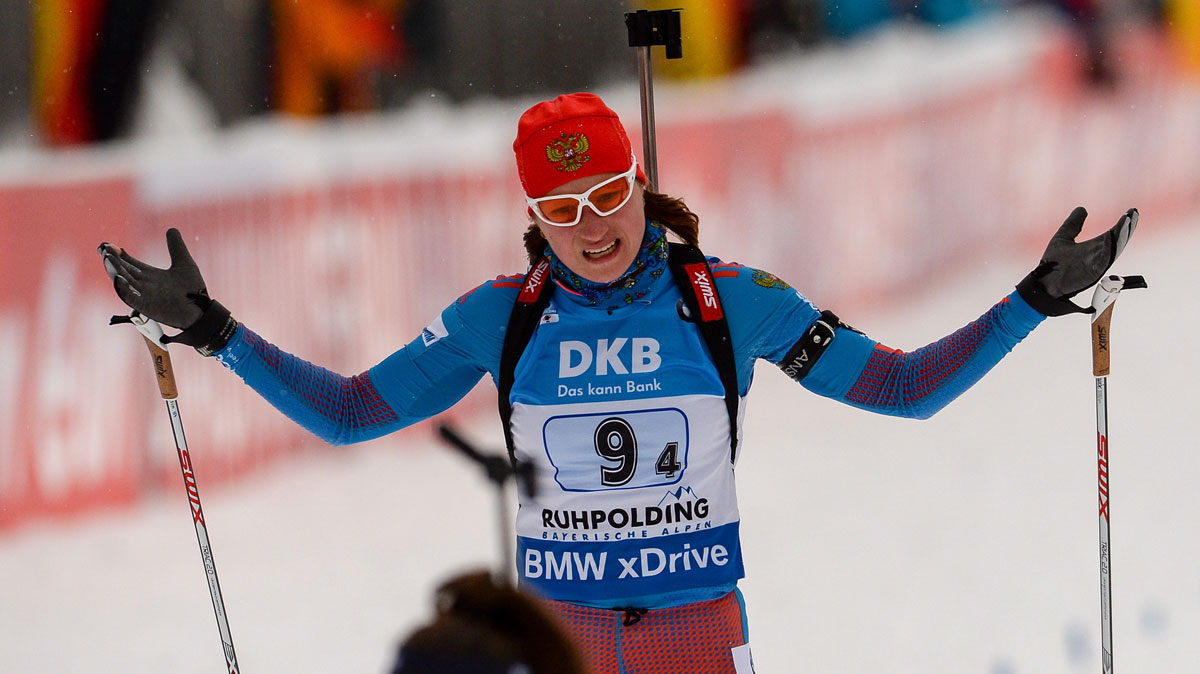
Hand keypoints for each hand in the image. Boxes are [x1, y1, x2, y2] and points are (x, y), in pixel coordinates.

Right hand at [98, 229, 236, 353]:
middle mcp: (144, 285)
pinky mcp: (148, 307)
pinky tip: (118, 279)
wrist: (202, 309)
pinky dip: (123, 290)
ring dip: (114, 271)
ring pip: (124, 283)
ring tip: (107, 259)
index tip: (108, 244)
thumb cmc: (193, 289)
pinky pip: (132, 299)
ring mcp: (145, 296)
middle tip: (103, 249)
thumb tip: (171, 228)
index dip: (119, 254)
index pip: (129, 263)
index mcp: (150, 275)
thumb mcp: (184, 263)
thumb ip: (176, 247)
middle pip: (123, 271)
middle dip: (112, 261)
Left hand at [1016, 207, 1136, 315]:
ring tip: (1127, 221)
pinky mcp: (1091, 274)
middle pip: (1118, 240)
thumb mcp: (1063, 237)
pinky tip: (1110, 238)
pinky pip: (1102, 261)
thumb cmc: (1053, 262)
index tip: (1132, 211)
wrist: (1043, 282)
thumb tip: (1082, 208)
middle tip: (1134, 214)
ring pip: (1114, 249)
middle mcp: (1099, 255)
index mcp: (1095, 247)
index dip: (1123, 223)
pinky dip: (1107, 250)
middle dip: (1127, 228)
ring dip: (1121, 236)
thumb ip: (1073, 224)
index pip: (1114, 233)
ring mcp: (1096, 265)